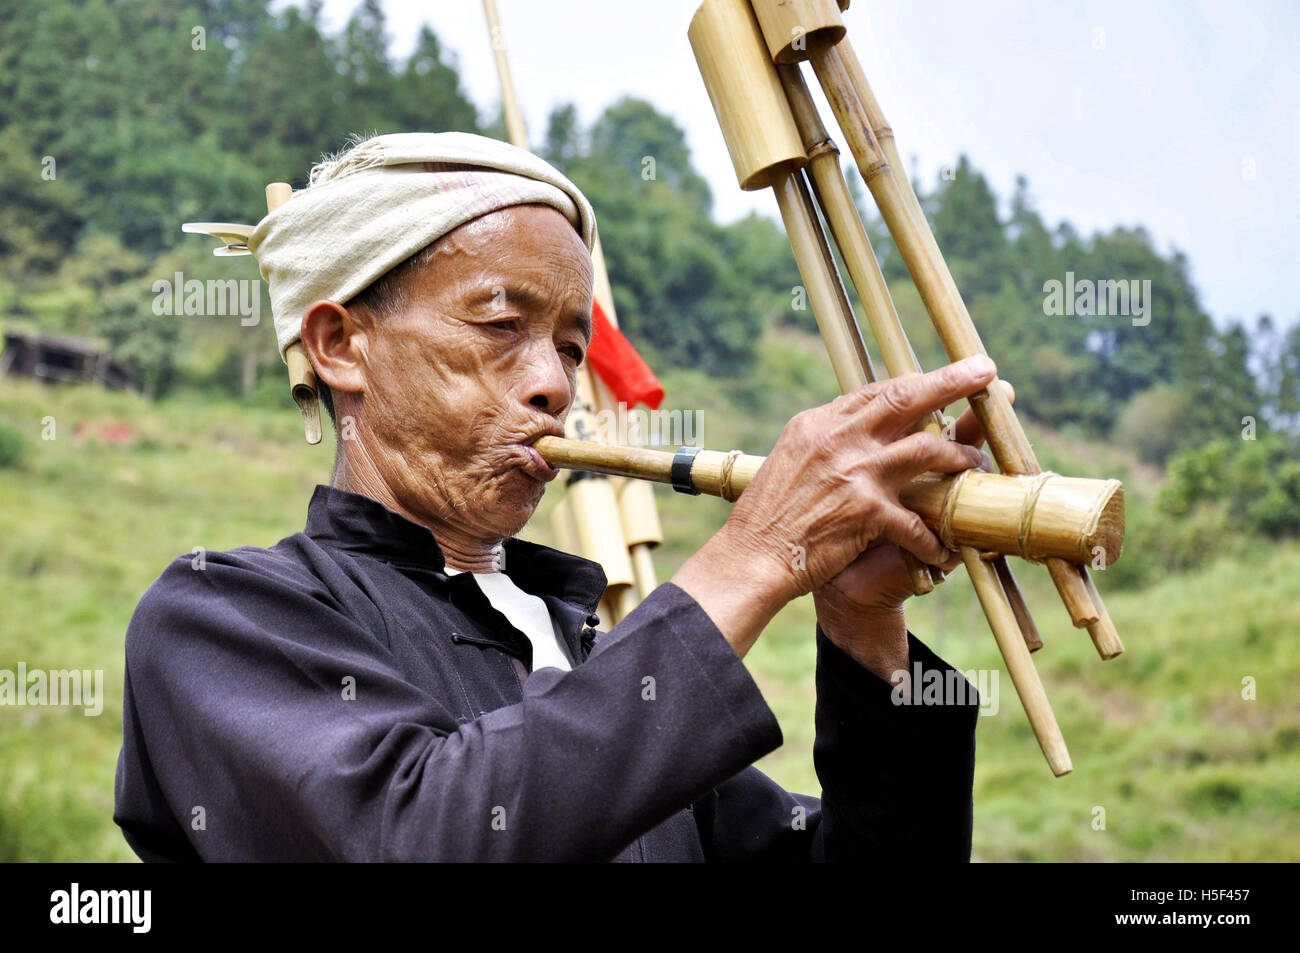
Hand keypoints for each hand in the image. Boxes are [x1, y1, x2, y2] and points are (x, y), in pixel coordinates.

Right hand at [672, 356, 999, 658]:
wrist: (751, 557)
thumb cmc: (767, 516)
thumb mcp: (789, 461)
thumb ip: (823, 442)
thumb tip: (852, 427)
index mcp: (817, 423)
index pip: (875, 393)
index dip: (916, 383)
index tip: (944, 375)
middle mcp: (837, 440)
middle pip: (906, 399)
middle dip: (952, 381)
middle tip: (986, 370)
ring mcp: (853, 473)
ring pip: (926, 451)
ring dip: (958, 459)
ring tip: (977, 466)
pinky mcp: (865, 512)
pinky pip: (916, 521)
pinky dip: (933, 538)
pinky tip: (943, 548)